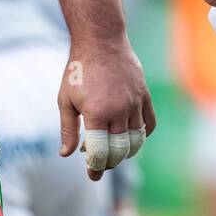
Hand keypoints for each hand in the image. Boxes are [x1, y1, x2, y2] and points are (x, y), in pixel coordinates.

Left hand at [59, 39, 156, 181]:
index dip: (96, 168)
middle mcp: (119, 110)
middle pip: (119, 150)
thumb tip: (67, 154)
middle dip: (110, 163)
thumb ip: (68, 129)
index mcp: (97, 113)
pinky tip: (130, 137)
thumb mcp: (65, 99)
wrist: (101, 41)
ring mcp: (135, 103)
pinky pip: (149, 124)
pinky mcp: (145, 95)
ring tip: (114, 152)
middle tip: (100, 165)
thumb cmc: (78, 70)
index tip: (92, 174)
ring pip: (136, 140)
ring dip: (125, 152)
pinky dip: (142, 136)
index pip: (100, 153)